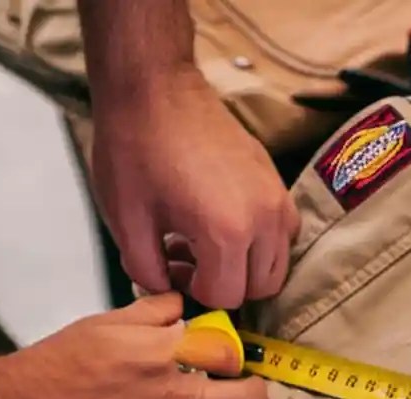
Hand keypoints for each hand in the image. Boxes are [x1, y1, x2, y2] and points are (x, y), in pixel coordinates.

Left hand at [90, 68, 299, 308]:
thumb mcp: (126, 222)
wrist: (155, 90)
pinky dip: (261, 242)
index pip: (225, 297)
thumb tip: (165, 290)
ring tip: (205, 243)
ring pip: (277, 263)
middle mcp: (263, 218)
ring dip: (245, 267)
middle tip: (188, 260)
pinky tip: (225, 223)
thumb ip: (147, 273)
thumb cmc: (135, 149)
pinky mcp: (276, 180)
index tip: (170, 266)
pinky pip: (284, 232)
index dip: (193, 291)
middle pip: (260, 287)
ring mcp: (276, 197)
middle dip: (224, 284)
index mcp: (227, 232)